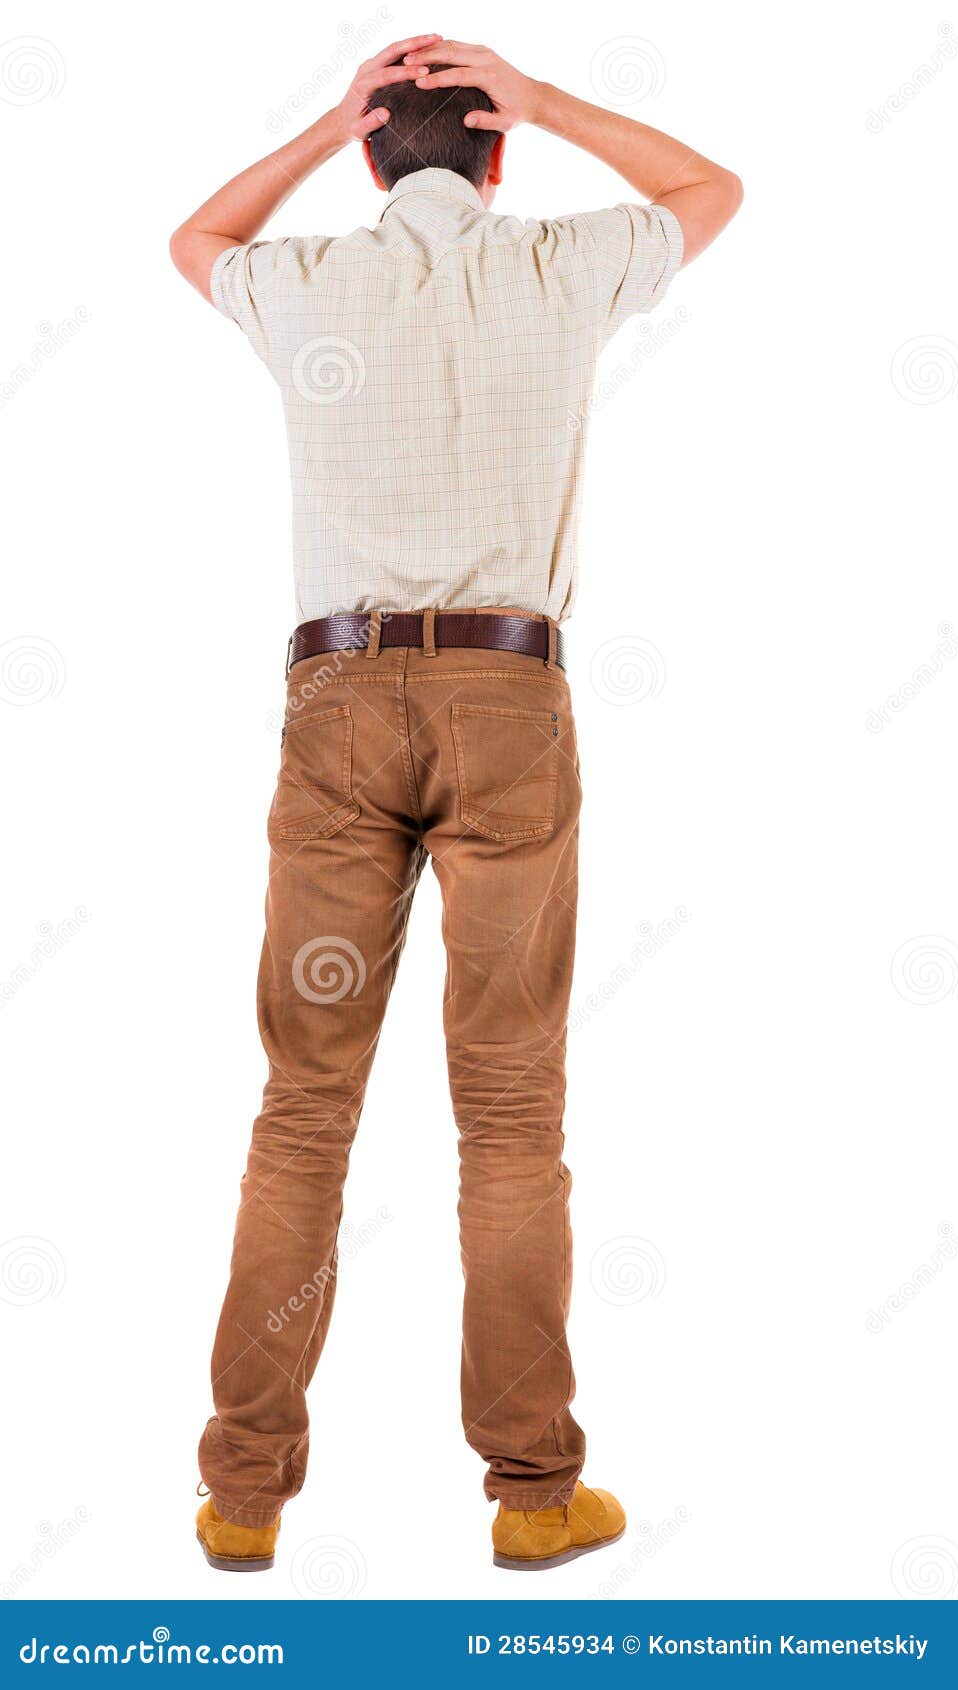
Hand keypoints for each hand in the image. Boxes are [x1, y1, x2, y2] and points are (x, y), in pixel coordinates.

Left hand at [333, 33, 443, 141]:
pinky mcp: (376, 64)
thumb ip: (370, 123)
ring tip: (437, 38)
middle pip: (392, 51)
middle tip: (436, 39)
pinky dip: (411, 48)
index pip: (387, 74)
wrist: (342, 119)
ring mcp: (371, 64)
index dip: (406, 72)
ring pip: (395, 48)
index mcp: (363, 84)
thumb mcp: (359, 131)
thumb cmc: (353, 128)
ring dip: (415, 42)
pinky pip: (395, 53)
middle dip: (415, 44)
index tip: (425, 71)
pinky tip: (427, 46)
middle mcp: (366, 69)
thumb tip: (385, 114)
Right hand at [401, 41, 540, 130]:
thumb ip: (485, 121)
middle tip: (405, 62)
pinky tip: (424, 53)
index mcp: (490, 77)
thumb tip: (466, 120)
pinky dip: (439, 47)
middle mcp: (486, 59)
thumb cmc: (516, 112)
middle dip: (427, 57)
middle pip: (451, 53)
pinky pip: (457, 45)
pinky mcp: (482, 50)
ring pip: (452, 45)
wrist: (532, 96)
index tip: (419, 83)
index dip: (438, 79)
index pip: (458, 75)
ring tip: (409, 56)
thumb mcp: (504, 123)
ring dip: (430, 49)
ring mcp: (484, 52)